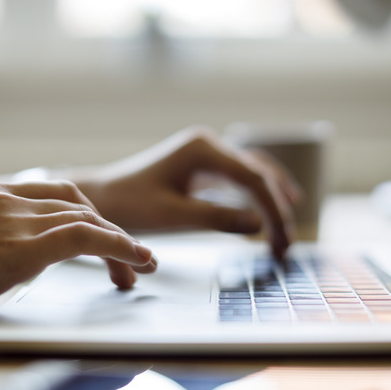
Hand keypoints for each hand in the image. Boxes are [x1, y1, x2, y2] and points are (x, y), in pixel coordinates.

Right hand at [0, 181, 155, 336]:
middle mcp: (5, 198)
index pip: (55, 196)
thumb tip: (16, 260)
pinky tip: (137, 260)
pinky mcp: (20, 247)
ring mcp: (12, 218)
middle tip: (128, 262)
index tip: (103, 242)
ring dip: (122, 243)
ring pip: (88, 219)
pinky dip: (119, 246)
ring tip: (140, 268)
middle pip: (77, 203)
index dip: (88, 218)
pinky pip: (86, 238)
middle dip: (108, 230)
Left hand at [74, 127, 299, 257]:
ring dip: (273, 200)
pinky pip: (241, 177)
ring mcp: (207, 153)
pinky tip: (271, 213)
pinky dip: (258, 196)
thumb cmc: (129, 204)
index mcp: (202, 149)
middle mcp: (209, 144)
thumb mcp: (172, 216)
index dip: (274, 211)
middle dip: (278, 208)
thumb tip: (259, 226)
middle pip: (259, 173)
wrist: (101, 197)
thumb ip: (216, 219)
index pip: (253, 179)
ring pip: (255, 172)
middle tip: (288, 245)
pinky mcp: (203, 166)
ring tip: (288, 231)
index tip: (282, 242)